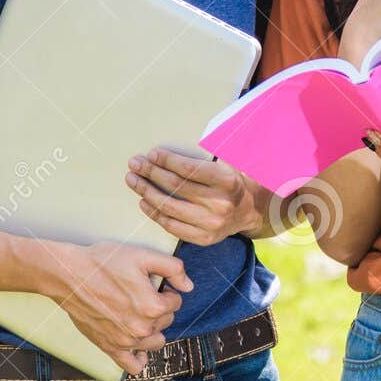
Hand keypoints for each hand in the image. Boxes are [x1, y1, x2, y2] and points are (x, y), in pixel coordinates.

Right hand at [39, 240, 192, 376]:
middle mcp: (142, 328)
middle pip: (166, 321)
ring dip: (153, 329)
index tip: (154, 284)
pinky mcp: (110, 348)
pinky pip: (132, 366)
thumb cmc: (104, 263)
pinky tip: (138, 346)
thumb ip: (173, 268)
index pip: (176, 302)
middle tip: (141, 295)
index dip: (167, 291)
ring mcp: (126, 341)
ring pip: (155, 342)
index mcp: (153, 307)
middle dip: (159, 308)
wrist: (69, 275)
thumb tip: (188, 286)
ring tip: (138, 314)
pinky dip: (139, 358)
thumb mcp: (143, 256)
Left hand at [126, 148, 262, 244]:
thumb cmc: (230, 181)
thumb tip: (184, 142)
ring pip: (170, 207)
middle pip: (176, 187)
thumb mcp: (229, 162)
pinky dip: (154, 213)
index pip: (189, 169)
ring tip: (133, 180)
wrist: (248, 211)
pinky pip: (172, 226)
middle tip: (135, 164)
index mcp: (227, 181)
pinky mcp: (204, 238)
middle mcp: (221, 203)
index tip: (151, 154)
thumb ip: (212, 150)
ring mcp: (212, 223)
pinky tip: (143, 201)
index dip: (167, 161)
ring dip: (147, 192)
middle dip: (151, 173)